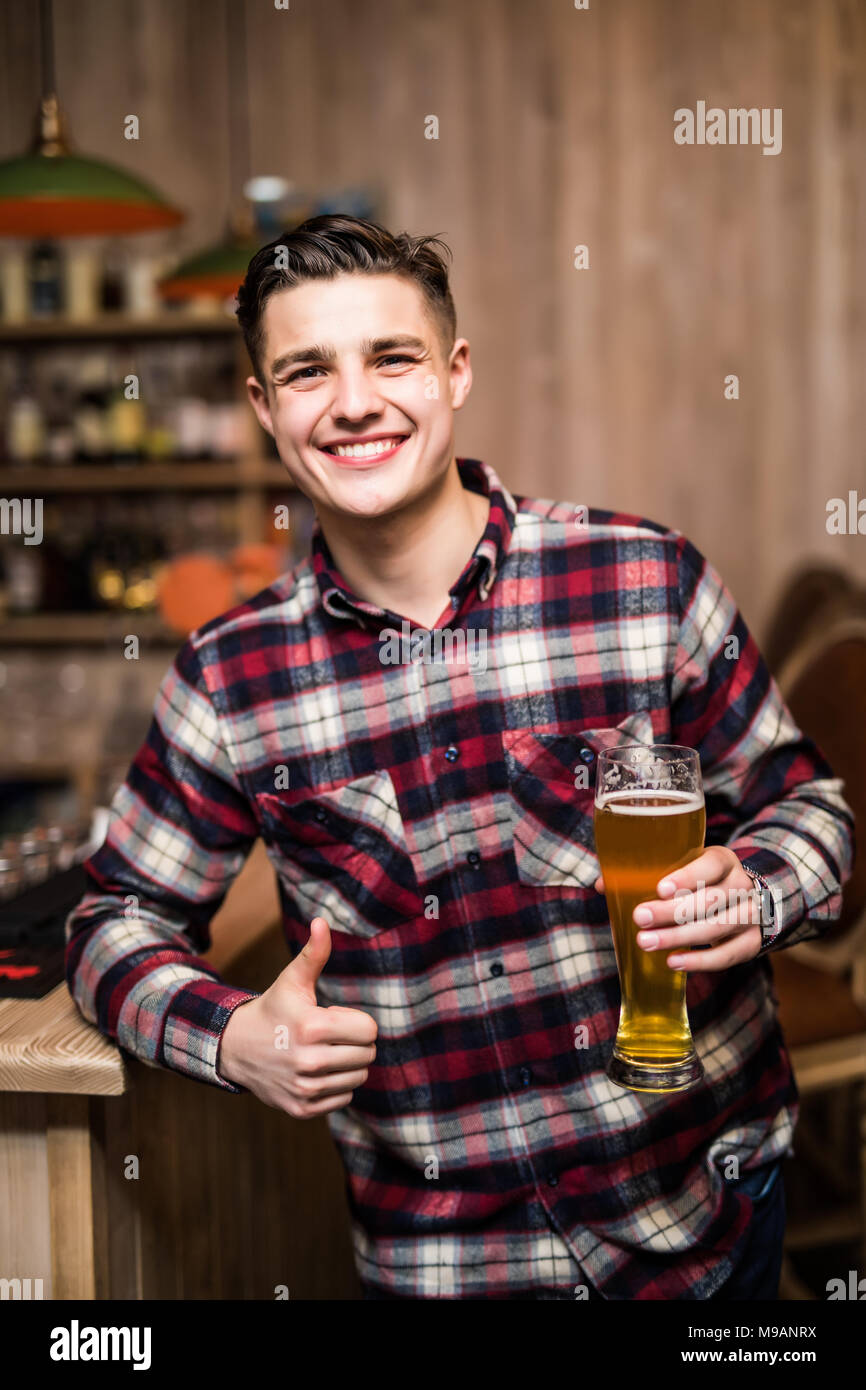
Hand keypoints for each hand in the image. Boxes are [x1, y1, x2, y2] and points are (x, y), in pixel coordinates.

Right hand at [217, 915, 377, 1115]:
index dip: (356, 1021)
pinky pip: (344, 1098)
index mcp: (312, 1027)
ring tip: (323, 1052)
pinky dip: (336, 1086)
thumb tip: (322, 921)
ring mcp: (305, 1089)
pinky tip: (316, 1072)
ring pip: (359, 1078)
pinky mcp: (302, 1109)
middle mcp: (309, 1061)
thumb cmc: (273, 1009)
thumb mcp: (292, 980)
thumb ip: (314, 953)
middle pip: (367, 1054)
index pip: (369, 1030)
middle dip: (354, 1042)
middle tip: (329, 1036)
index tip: (334, 1018)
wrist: (236, 1048)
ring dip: (347, 1064)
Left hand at [592, 846, 763, 971]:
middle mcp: (743, 885)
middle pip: (709, 900)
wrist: (749, 900)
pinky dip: (700, 961)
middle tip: (640, 918)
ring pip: (717, 927)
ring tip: (647, 942)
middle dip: (672, 912)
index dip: (686, 877)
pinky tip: (674, 962)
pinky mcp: (752, 942)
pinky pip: (728, 955)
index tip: (660, 888)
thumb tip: (602, 884)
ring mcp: (752, 915)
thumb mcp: (685, 868)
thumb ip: (647, 873)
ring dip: (679, 937)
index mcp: (724, 860)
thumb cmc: (704, 882)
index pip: (711, 864)